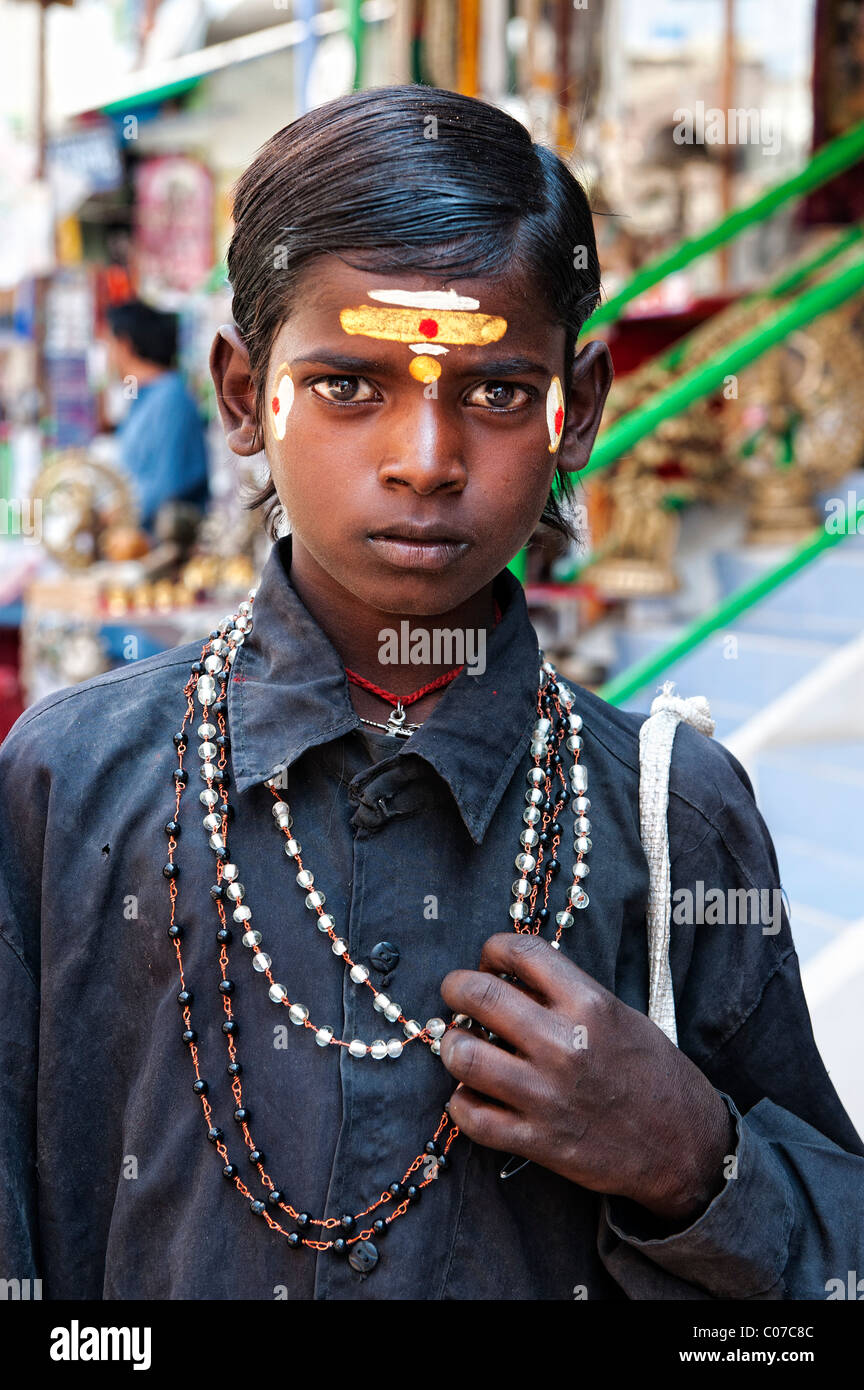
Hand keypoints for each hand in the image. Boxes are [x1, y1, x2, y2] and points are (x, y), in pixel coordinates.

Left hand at [439, 933, 735, 1223]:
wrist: (683, 1145)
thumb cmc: (652, 1073)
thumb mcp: (619, 1016)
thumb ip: (566, 994)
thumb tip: (510, 975)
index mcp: (589, 1004)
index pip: (520, 952)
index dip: (492, 949)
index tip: (488, 959)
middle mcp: (564, 1044)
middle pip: (479, 996)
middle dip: (455, 987)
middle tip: (455, 994)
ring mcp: (547, 1095)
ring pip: (463, 1056)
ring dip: (451, 1045)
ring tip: (460, 1045)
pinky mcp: (538, 1141)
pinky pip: (472, 1118)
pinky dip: (461, 1103)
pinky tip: (470, 1094)